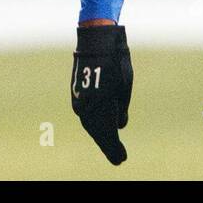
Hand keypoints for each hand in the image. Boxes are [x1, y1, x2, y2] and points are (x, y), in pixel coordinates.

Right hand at [71, 24, 133, 164]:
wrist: (95, 43)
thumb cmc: (116, 62)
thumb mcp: (126, 84)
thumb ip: (122, 108)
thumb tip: (119, 126)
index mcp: (103, 105)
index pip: (108, 134)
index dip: (115, 148)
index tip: (122, 159)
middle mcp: (88, 107)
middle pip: (98, 133)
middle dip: (108, 146)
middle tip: (119, 158)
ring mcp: (80, 102)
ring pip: (90, 125)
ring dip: (100, 136)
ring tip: (110, 147)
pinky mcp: (77, 96)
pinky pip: (86, 116)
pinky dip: (93, 125)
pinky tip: (99, 129)